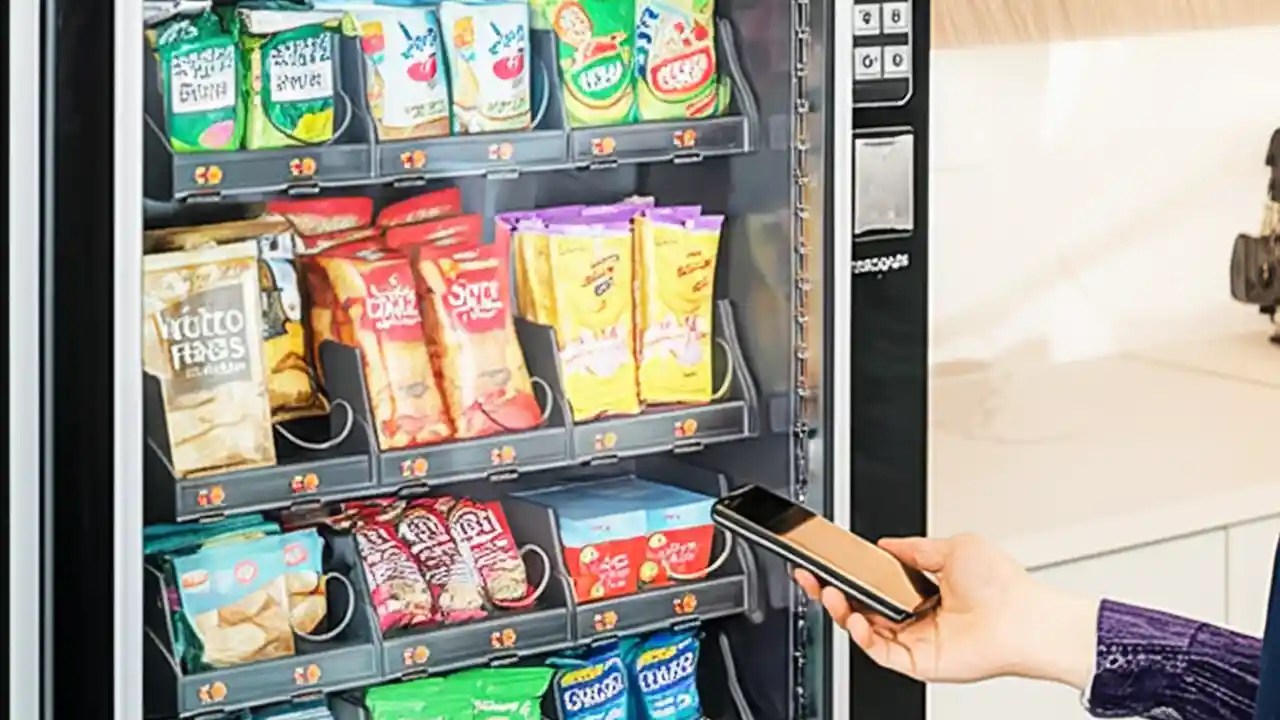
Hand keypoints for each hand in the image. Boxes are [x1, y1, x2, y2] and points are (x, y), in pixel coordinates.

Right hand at [794, 533, 1097, 686]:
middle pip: (860, 607)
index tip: (828, 561)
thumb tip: (886, 544)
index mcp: (922, 590)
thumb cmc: (1003, 586)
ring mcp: (915, 640)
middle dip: (830, 591)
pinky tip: (855, 620)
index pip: (873, 583)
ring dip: (841, 611)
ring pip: (863, 630)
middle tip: (811, 576)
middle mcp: (915, 617)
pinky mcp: (918, 661)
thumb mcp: (953, 547)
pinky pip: (880, 652)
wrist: (1024, 617)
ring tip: (828, 594)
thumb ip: (914, 548)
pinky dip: (861, 637)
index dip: (847, 574)